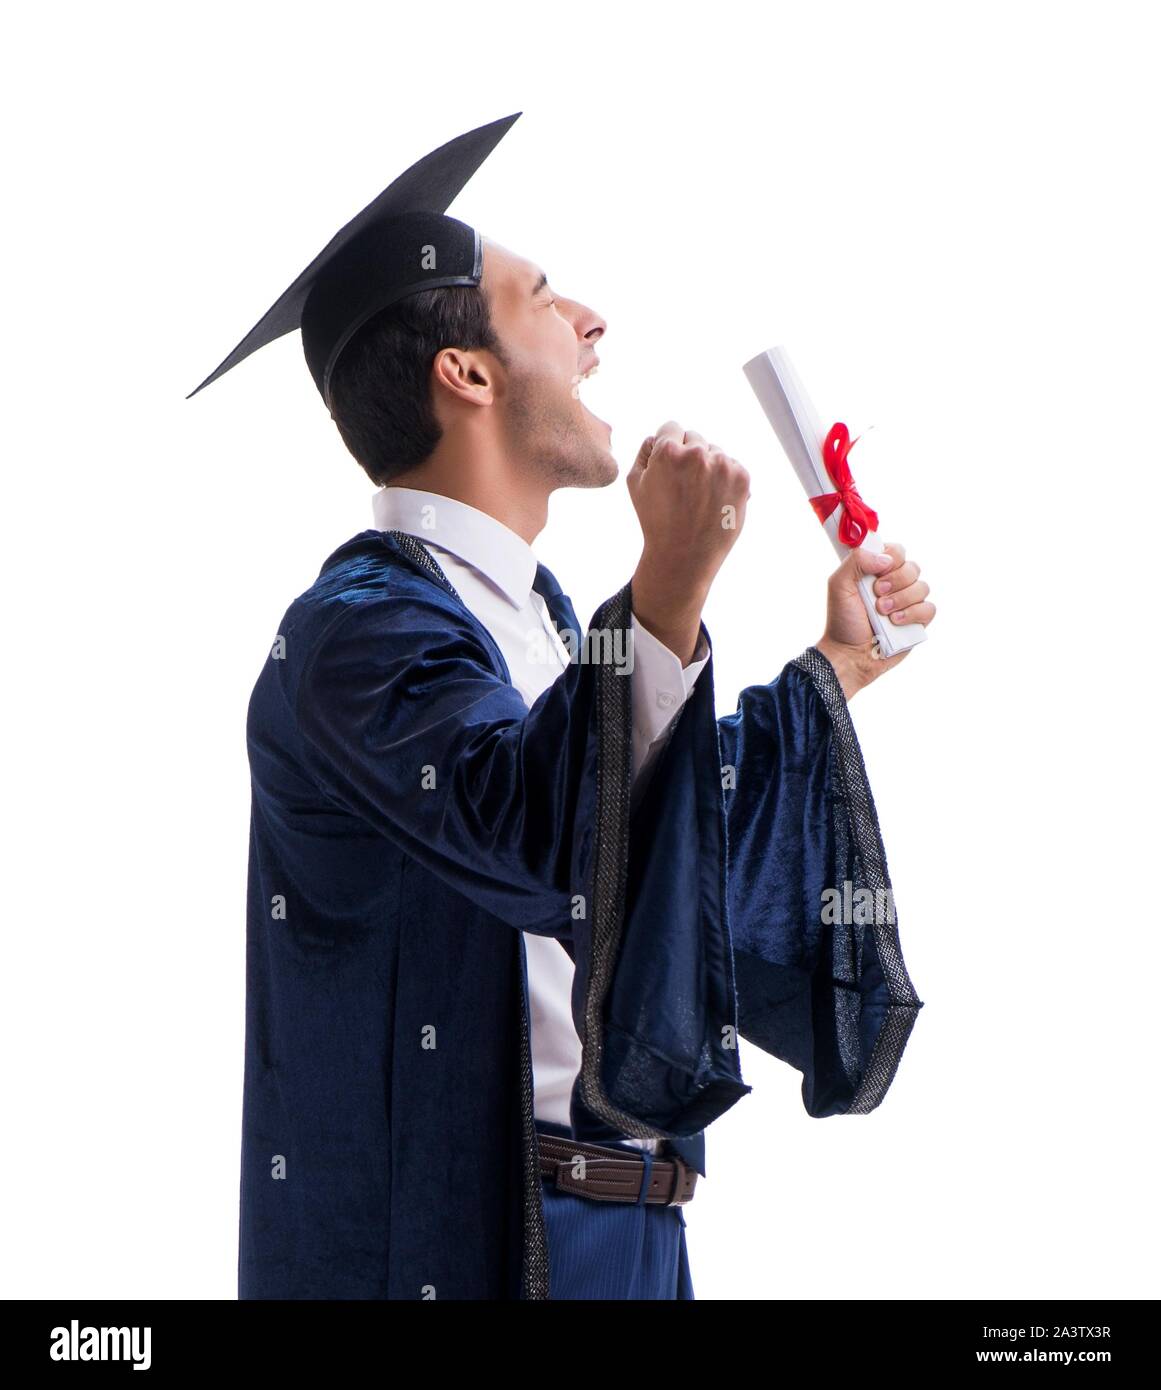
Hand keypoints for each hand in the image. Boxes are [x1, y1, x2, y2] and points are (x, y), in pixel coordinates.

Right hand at [627, 421, 749, 662]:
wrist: (684, 556)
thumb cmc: (656, 521)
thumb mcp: (635, 484)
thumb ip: (644, 452)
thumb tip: (657, 438)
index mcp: (668, 452)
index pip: (671, 428)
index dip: (667, 447)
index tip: (668, 467)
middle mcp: (698, 454)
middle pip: (694, 438)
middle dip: (688, 456)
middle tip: (683, 487)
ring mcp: (723, 466)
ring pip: (715, 452)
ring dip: (708, 467)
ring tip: (698, 498)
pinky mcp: (742, 478)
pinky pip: (732, 466)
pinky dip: (725, 479)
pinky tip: (713, 500)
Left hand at [815, 542, 935, 698]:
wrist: (849, 654)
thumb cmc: (842, 621)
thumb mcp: (839, 585)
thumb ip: (856, 561)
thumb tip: (885, 558)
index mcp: (877, 571)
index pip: (897, 550)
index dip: (892, 557)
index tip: (878, 571)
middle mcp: (895, 584)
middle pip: (912, 567)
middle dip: (895, 581)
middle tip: (877, 594)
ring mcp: (908, 603)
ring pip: (922, 587)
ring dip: (901, 599)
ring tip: (882, 612)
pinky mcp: (918, 621)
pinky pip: (929, 608)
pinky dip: (912, 614)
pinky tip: (895, 623)